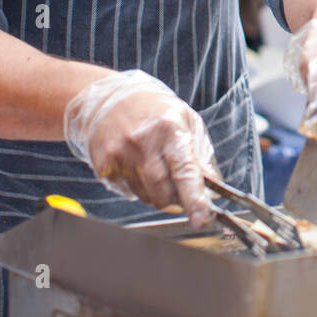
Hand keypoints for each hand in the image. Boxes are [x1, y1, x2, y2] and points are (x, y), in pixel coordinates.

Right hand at [64, 70, 218, 227]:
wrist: (113, 97)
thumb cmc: (157, 111)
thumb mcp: (188, 122)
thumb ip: (201, 155)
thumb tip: (213, 187)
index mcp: (170, 129)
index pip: (185, 172)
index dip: (195, 199)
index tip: (203, 220)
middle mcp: (143, 141)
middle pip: (163, 192)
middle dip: (176, 197)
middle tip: (178, 185)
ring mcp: (119, 153)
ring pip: (146, 196)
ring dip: (157, 193)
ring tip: (156, 168)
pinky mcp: (103, 164)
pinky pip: (127, 192)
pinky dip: (138, 188)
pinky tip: (137, 166)